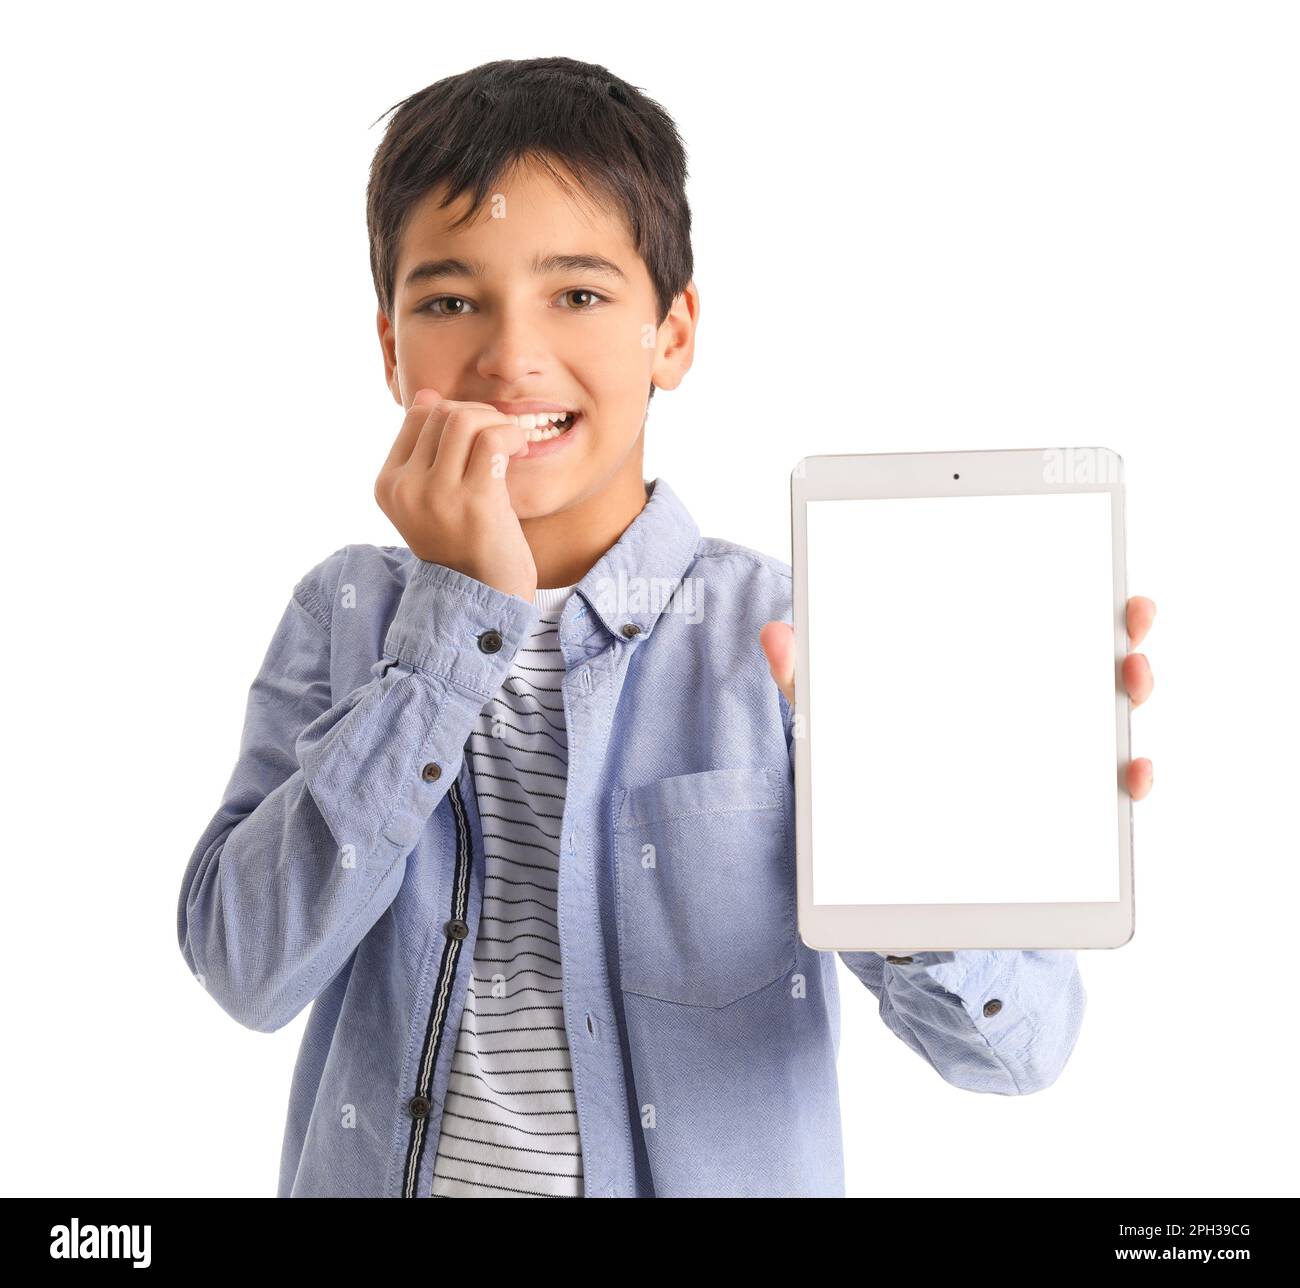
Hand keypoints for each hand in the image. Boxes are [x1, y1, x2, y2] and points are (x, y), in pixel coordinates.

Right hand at [374, 388, 537, 600]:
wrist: (483, 596)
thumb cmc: (465, 544)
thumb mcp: (433, 498)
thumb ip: (426, 452)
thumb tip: (428, 397)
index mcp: (388, 485)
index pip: (418, 417)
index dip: (455, 414)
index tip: (479, 435)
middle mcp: (406, 489)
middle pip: (443, 413)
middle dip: (480, 415)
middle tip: (502, 437)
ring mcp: (437, 495)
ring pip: (466, 420)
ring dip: (497, 423)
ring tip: (511, 445)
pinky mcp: (475, 502)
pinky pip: (493, 439)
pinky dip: (511, 435)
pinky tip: (520, 451)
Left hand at [760, 594, 1155, 800]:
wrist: (877, 852)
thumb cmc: (863, 764)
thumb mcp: (832, 718)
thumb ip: (809, 679)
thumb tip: (774, 633)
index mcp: (974, 665)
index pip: (1027, 612)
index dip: (1068, 586)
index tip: (1082, 566)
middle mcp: (1021, 700)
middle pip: (1084, 654)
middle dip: (1117, 632)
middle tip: (1125, 623)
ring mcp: (1045, 751)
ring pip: (1104, 712)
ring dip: (1129, 691)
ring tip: (1130, 681)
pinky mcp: (1058, 807)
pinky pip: (1105, 791)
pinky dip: (1126, 779)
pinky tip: (1128, 774)